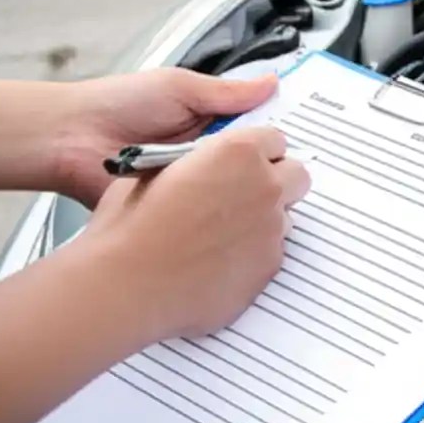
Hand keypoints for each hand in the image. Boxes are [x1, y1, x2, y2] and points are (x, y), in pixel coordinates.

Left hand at [56, 68, 277, 207]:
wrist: (70, 141)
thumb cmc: (117, 105)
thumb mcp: (179, 87)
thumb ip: (226, 92)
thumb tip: (271, 82)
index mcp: (210, 123)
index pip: (256, 131)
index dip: (278, 136)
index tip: (309, 138)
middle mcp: (206, 155)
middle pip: (251, 164)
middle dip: (268, 167)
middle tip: (298, 174)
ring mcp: (194, 184)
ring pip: (234, 191)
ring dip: (246, 191)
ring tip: (275, 194)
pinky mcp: (179, 209)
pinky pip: (207, 212)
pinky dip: (220, 212)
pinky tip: (240, 212)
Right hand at [77, 126, 310, 341]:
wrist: (127, 284)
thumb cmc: (130, 224)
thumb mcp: (154, 169)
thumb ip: (197, 162)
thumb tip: (206, 167)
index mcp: (238, 152)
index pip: (274, 139)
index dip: (256, 151)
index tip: (242, 162)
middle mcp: (265, 187)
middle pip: (296, 176)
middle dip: (275, 181)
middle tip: (242, 196)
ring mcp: (272, 230)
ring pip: (284, 218)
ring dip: (263, 221)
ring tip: (220, 236)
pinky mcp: (270, 268)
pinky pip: (270, 254)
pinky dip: (252, 256)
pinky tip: (216, 264)